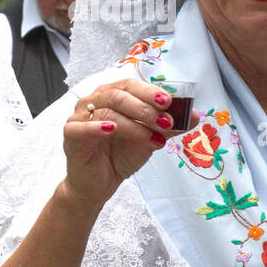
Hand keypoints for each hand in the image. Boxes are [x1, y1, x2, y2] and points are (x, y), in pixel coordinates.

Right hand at [60, 78, 197, 212]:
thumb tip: (195, 115)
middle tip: (166, 123)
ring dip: (135, 125)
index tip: (169, 102)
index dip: (151, 92)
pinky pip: (81, 128)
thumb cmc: (122, 154)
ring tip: (155, 139)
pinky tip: (112, 130)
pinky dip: (98, 127)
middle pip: (119, 95)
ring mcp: (79, 117)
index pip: (131, 85)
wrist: (101, 182)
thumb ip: (170, 126)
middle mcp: (94, 100)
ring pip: (107, 112)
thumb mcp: (151, 138)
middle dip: (146, 108)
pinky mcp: (70, 136)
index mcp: (113, 95)